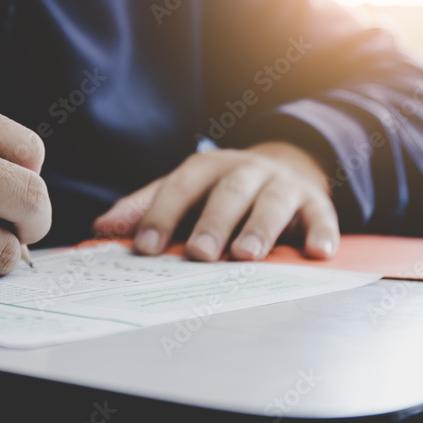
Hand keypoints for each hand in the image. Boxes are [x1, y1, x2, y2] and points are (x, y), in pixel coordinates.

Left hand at [92, 141, 338, 260]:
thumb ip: (146, 208)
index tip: (146, 247)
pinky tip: (317, 253)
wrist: (283, 167)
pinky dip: (321, 233)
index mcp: (207, 168)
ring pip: (271, 203)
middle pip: (228, 194)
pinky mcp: (315, 202)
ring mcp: (282, 185)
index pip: (180, 188)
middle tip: (199, 254)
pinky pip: (321, 216)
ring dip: (260, 228)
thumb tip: (101, 227)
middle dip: (212, 223)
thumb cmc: (221, 189)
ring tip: (247, 255)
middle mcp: (245, 171)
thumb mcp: (184, 190)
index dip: (161, 216)